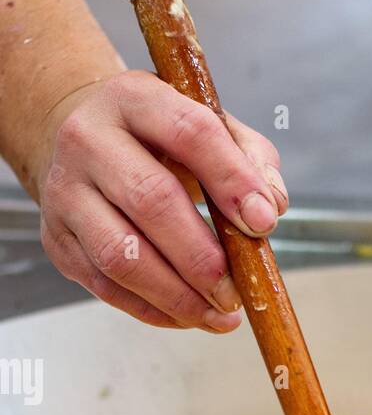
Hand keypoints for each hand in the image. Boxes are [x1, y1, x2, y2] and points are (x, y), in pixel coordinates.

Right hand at [35, 70, 287, 331]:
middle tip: (237, 291)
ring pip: (120, 254)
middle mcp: (88, 140)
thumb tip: (269, 209)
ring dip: (178, 296)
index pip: (189, 132)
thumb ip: (251, 160)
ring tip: (219, 314)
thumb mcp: (210, 127)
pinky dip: (154, 310)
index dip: (231, 180)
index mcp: (134, 99)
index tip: (263, 225)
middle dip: (202, 256)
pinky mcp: (58, 240)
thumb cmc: (160, 141)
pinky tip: (189, 315)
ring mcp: (66, 192)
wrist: (83, 144)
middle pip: (149, 199)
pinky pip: (106, 286)